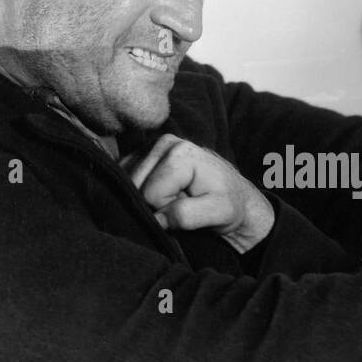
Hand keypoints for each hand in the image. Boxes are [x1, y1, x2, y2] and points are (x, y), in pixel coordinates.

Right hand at [126, 135, 274, 252]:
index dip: (166, 208)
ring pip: (130, 182)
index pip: (151, 194)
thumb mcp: (218, 213)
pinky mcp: (145, 152)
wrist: (234, 196)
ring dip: (149, 197)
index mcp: (180, 153)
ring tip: (177, 196)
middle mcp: (165, 142)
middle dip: (156, 203)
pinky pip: (127, 176)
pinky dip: (140, 190)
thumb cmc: (228, 204)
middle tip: (183, 201)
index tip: (188, 205)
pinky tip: (163, 192)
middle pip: (136, 186)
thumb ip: (187, 215)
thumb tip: (157, 219)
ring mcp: (153, 145)